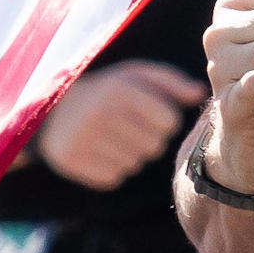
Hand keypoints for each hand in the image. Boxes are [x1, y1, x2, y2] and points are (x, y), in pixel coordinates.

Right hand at [32, 59, 204, 188]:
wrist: (51, 107)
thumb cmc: (106, 90)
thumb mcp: (135, 75)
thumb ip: (171, 82)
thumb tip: (201, 94)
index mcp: (117, 89)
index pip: (169, 122)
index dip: (165, 120)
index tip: (152, 114)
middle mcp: (98, 113)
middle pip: (155, 146)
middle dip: (149, 137)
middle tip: (129, 126)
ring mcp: (82, 139)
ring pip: (135, 163)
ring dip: (131, 153)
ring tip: (113, 136)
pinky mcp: (72, 161)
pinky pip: (114, 177)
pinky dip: (113, 167)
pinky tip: (100, 150)